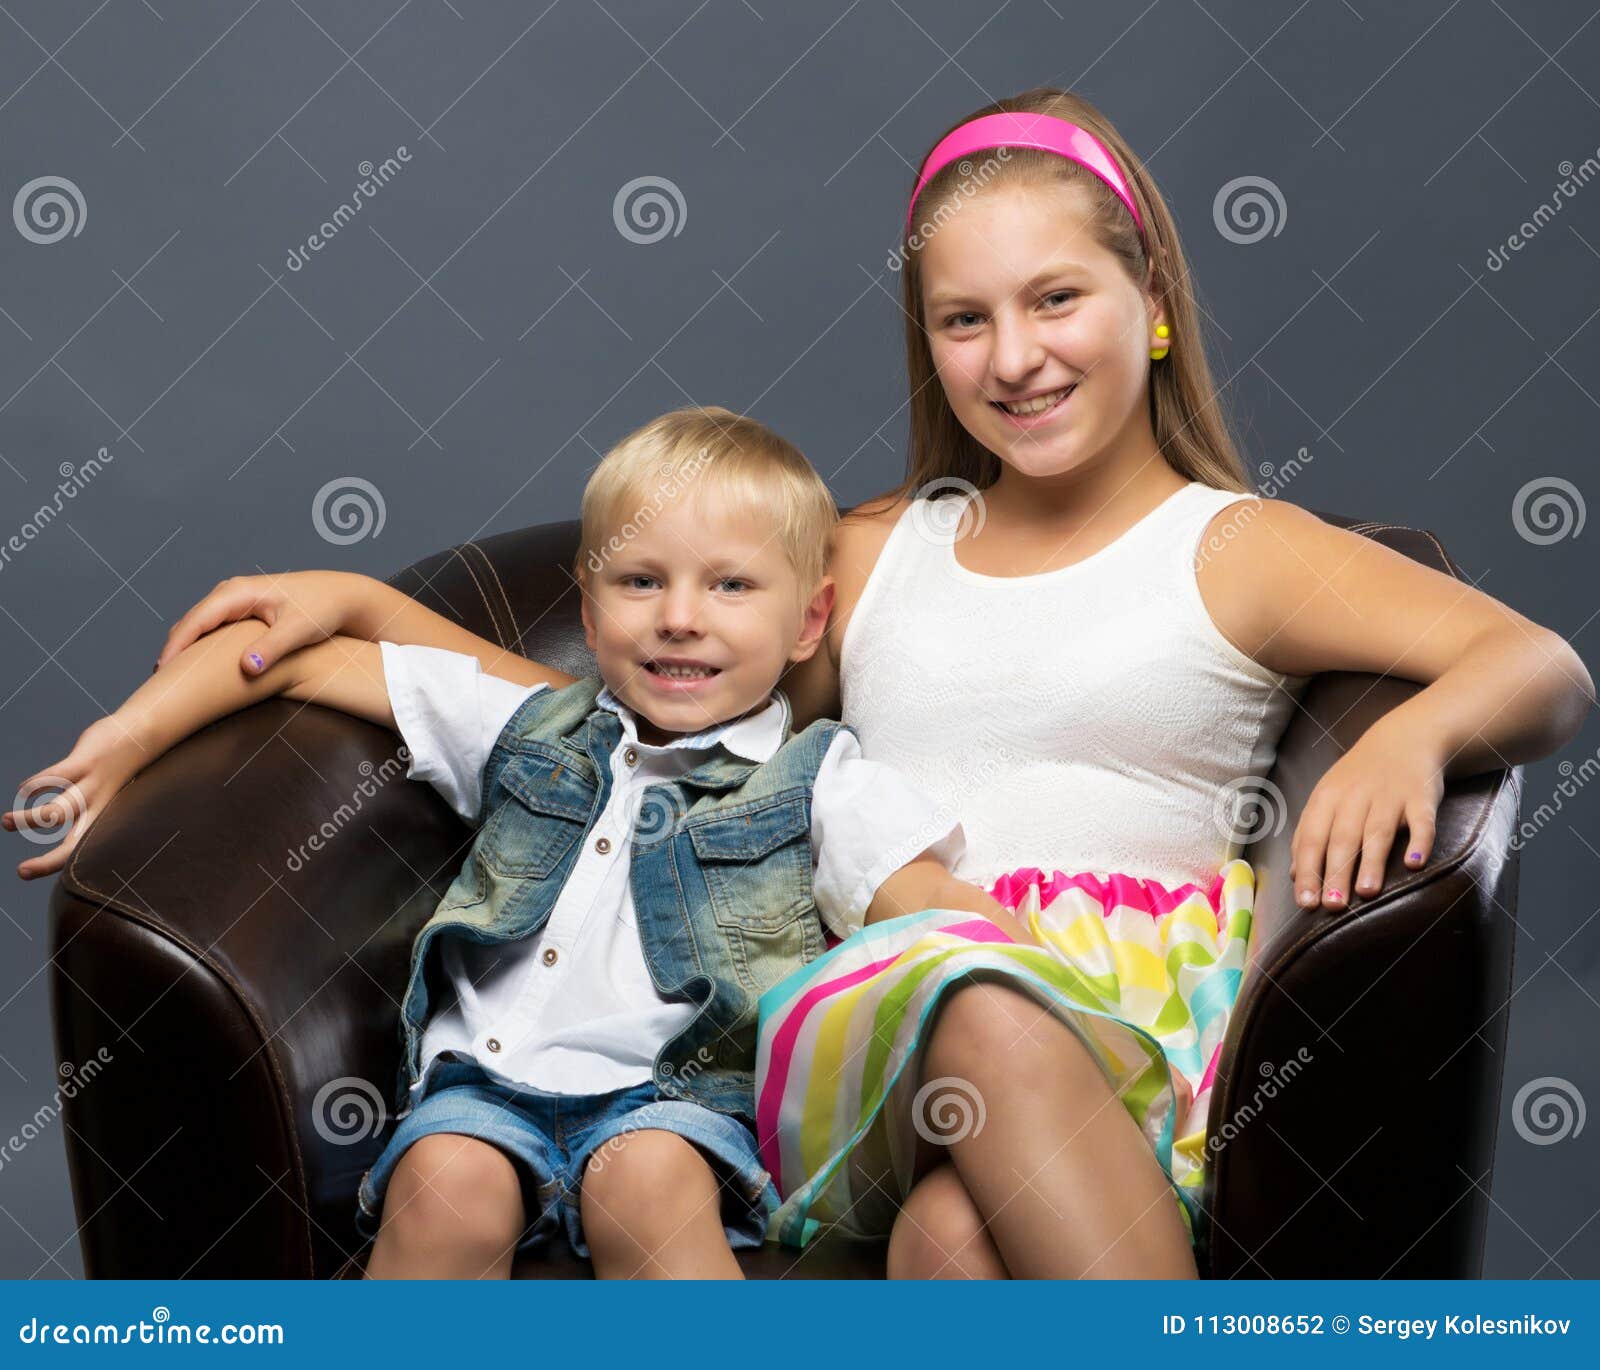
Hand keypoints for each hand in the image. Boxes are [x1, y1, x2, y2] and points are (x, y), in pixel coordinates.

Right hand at [3, 714, 145, 879]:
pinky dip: (36, 784)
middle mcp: (100, 806)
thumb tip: (57, 822)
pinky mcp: (87, 761)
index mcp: (104, 817)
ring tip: (6, 822)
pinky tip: (23, 791)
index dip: (56, 865)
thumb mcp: (104, 795)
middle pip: (75, 842)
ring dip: (29, 819)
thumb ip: (85, 810)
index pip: (82, 849)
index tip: (26, 874)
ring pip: (58, 810)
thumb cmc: (116, 770)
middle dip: (49, 861)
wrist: (141, 735)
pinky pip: (57, 776)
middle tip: (21, 872)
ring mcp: (93, 784)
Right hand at [155, 571, 377, 675]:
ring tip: (172, 680)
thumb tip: (246, 668)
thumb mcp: (299, 630)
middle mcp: (232, 591)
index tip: (163, 672)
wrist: (344, 595)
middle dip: (175, 650)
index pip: (196, 620)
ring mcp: (237, 600)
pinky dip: (201, 646)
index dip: (177, 646)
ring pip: (200, 626)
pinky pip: (213, 628)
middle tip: (160, 684)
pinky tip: (197, 668)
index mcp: (240, 592)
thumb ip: (272, 649)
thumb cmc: (324, 608)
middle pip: (191, 623)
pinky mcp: (244, 609)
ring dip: (186, 649)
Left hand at [1289, 721, 1443, 911]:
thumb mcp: (1326, 798)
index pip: (1312, 837)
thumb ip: (1309, 834)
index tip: (1305, 901)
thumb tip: (1295, 875)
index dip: (1308, 869)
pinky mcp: (1421, 796)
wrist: (1402, 739)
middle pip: (1342, 838)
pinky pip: (1421, 820)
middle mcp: (1355, 797)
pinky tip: (1414, 863)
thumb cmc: (1357, 779)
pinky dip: (1419, 841)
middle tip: (1332, 906)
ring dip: (1371, 862)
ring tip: (1366, 892)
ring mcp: (1389, 796)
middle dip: (1336, 872)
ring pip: (1377, 831)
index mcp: (1327, 799)